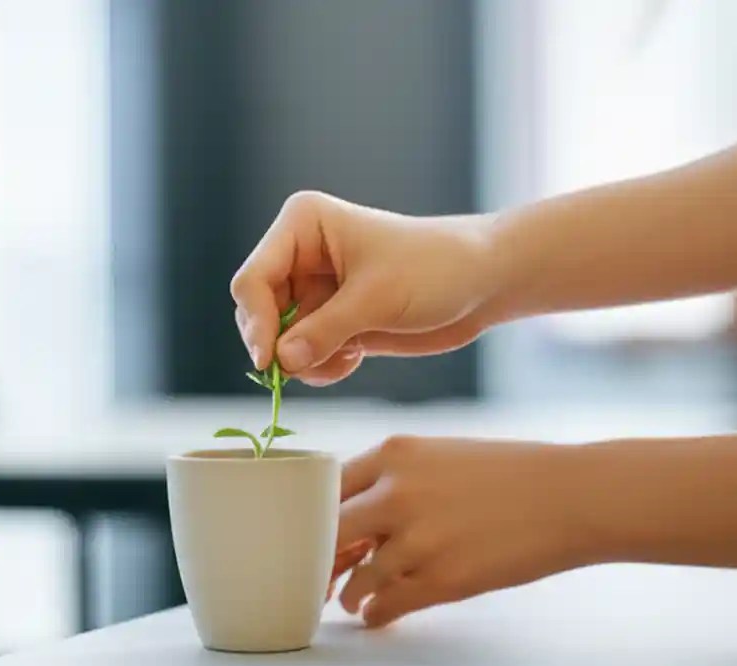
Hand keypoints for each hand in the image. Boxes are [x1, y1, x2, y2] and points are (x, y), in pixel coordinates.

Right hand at [230, 191, 503, 385]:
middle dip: (281, 345)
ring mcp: (314, 289)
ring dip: (305, 360)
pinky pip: (303, 354)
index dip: (256, 322)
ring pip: (279, 340)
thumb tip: (280, 362)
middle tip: (307, 367)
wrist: (483, 283)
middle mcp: (300, 255)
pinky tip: (354, 358)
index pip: (253, 279)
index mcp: (302, 226)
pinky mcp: (331, 319)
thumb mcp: (377, 298)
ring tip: (345, 357)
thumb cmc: (435, 269)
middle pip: (258, 312)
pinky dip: (321, 365)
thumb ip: (323, 331)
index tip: (269, 361)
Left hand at [333, 436, 594, 627]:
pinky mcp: (442, 578)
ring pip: (358, 576)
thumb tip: (353, 518)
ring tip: (349, 599)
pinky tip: (376, 613)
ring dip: (349, 593)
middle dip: (318, 557)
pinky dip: (376, 612)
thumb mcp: (440, 455)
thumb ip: (393, 479)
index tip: (308, 530)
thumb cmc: (510, 473)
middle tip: (314, 572)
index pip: (325, 487)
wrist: (571, 496)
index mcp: (394, 454)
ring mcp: (418, 538)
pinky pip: (388, 603)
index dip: (312, 514)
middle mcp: (397, 493)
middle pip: (328, 533)